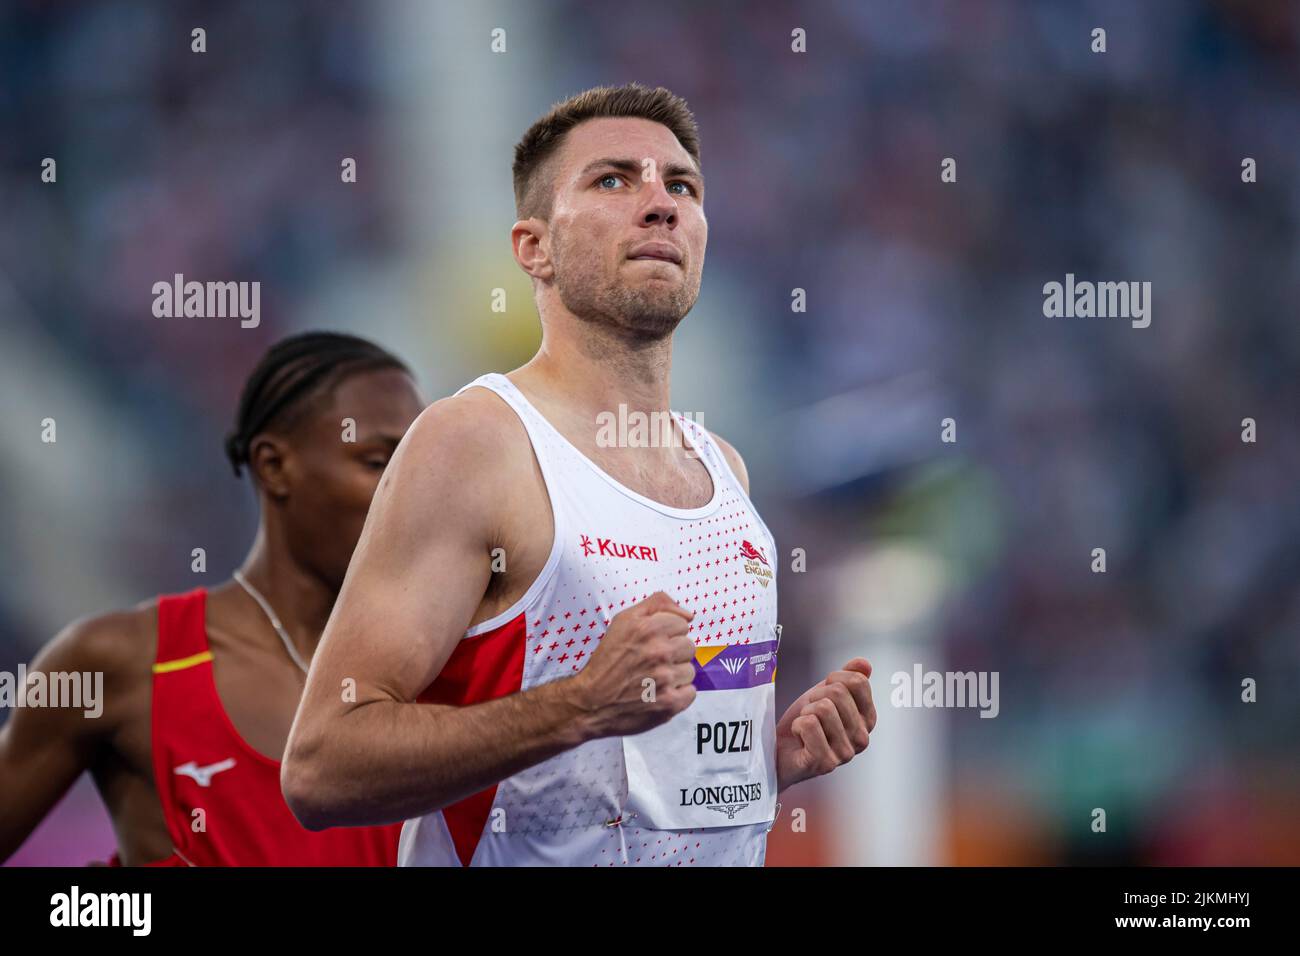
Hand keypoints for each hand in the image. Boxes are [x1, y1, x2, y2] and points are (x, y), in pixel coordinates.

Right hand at [569, 592, 696, 738]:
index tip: (652, 643)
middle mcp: (659, 652)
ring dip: (675, 675)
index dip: (667, 634)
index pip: (682, 624)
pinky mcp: (670, 703)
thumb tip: (688, 614)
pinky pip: (690, 693)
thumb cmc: (607, 661)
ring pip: (689, 671)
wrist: (591, 700)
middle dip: (673, 654)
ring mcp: (666, 679)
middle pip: (689, 647)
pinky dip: (677, 695)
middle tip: (652, 662)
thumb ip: (658, 604)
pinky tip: (658, 693)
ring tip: (653, 678)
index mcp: (649, 628)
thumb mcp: (625, 620)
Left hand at [776, 658, 874, 790]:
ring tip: (804, 726)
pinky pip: (809, 724)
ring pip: (823, 708)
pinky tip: (799, 737)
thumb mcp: (825, 694)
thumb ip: (847, 678)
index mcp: (867, 719)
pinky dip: (797, 725)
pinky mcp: (826, 763)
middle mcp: (862, 738)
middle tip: (809, 713)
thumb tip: (864, 663)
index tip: (823, 694)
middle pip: (838, 692)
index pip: (858, 681)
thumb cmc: (804, 723)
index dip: (833, 679)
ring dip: (805, 712)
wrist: (779, 752)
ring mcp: (846, 753)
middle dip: (815, 697)